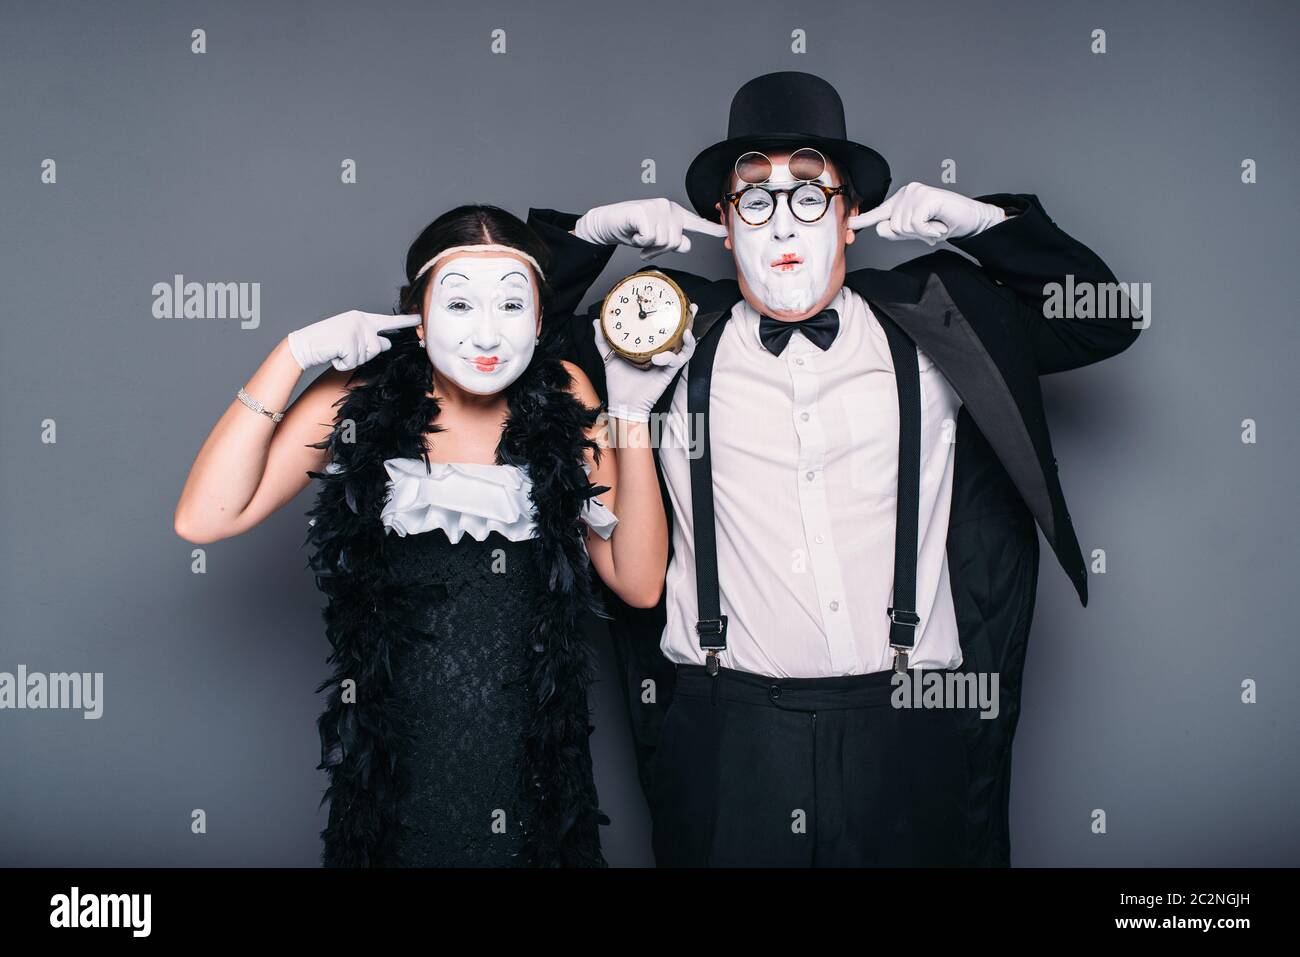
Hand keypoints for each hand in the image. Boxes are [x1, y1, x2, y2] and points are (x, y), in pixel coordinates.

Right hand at [286, 310, 421, 370]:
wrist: (304, 344)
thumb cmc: (327, 343)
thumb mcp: (351, 337)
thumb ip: (370, 339)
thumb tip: (387, 344)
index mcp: (362, 318)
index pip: (388, 321)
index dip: (406, 321)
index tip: (420, 319)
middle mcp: (361, 321)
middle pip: (379, 347)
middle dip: (365, 353)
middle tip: (344, 347)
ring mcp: (355, 331)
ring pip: (367, 356)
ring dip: (352, 359)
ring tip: (337, 350)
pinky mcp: (349, 342)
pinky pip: (354, 363)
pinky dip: (342, 364)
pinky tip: (333, 354)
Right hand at [573, 198, 726, 259]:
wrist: (608, 223)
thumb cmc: (632, 230)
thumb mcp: (656, 240)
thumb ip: (673, 242)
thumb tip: (687, 245)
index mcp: (674, 214)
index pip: (696, 223)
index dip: (711, 230)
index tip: (725, 233)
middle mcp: (669, 208)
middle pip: (675, 242)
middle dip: (659, 249)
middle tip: (645, 244)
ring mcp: (657, 207)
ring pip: (663, 241)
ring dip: (648, 246)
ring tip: (639, 237)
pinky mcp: (644, 211)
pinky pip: (650, 238)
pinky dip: (639, 240)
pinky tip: (634, 231)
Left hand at [594, 305, 697, 421]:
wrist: (623, 403)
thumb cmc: (619, 383)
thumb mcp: (609, 356)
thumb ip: (604, 340)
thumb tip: (597, 321)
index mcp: (650, 348)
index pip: (664, 330)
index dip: (671, 316)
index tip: (673, 301)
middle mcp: (662, 353)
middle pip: (679, 335)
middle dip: (689, 321)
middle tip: (692, 307)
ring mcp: (667, 363)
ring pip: (685, 347)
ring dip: (688, 337)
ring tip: (686, 329)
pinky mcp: (669, 373)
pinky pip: (679, 360)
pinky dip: (676, 354)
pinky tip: (666, 352)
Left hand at [849, 182, 1006, 245]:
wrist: (970, 220)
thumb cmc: (943, 224)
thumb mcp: (916, 232)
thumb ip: (896, 232)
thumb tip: (880, 228)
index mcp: (901, 200)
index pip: (879, 212)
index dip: (864, 220)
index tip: (849, 225)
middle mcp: (907, 192)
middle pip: (892, 227)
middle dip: (912, 234)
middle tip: (929, 228)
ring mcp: (916, 193)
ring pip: (903, 227)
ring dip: (922, 233)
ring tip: (935, 225)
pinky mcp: (926, 197)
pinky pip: (915, 225)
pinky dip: (928, 231)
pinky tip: (938, 223)